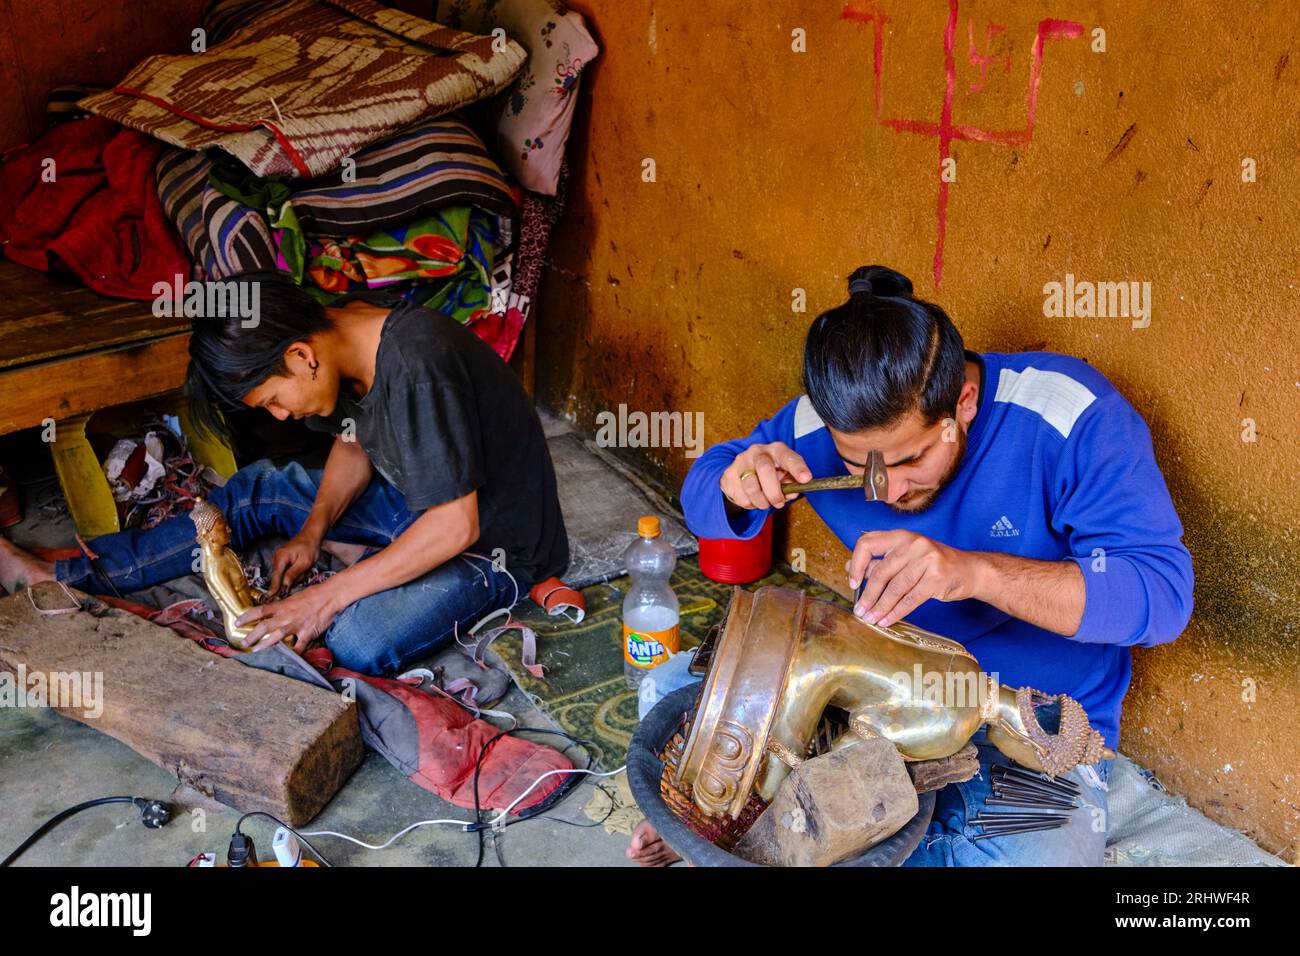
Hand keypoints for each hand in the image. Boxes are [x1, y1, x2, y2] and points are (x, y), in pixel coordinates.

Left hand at [236, 583, 340, 653]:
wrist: (331, 596)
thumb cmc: (314, 595)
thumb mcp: (295, 598)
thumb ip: (284, 606)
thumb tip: (275, 612)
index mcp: (283, 606)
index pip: (260, 611)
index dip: (247, 616)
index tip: (237, 622)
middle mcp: (287, 616)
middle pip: (264, 626)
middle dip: (252, 635)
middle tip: (243, 642)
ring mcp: (296, 625)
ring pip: (277, 636)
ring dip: (265, 644)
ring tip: (256, 650)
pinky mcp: (307, 633)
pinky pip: (299, 647)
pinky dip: (294, 654)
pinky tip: (290, 659)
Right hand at [268, 529, 322, 596]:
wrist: (311, 536)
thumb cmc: (309, 547)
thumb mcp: (305, 562)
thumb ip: (294, 574)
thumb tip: (285, 586)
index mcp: (281, 558)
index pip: (276, 577)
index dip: (274, 588)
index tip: (270, 598)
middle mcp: (277, 558)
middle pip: (281, 578)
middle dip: (293, 579)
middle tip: (304, 570)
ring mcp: (279, 560)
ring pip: (285, 576)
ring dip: (296, 575)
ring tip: (304, 567)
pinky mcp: (282, 562)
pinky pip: (287, 572)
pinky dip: (295, 572)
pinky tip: (302, 566)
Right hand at [719, 442, 811, 509]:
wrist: (743, 471)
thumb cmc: (770, 473)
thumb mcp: (784, 474)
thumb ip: (791, 482)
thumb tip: (791, 492)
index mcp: (775, 450)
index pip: (787, 456)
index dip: (797, 467)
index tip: (806, 479)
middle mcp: (757, 452)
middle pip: (764, 469)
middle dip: (773, 491)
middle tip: (778, 503)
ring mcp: (740, 462)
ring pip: (751, 487)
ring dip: (761, 501)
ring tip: (765, 502)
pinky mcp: (728, 475)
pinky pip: (741, 497)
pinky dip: (750, 504)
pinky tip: (752, 498)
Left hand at [846, 530, 981, 627]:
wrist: (969, 570)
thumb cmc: (933, 564)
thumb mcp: (906, 557)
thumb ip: (880, 561)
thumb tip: (850, 567)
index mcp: (901, 536)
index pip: (868, 543)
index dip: (857, 564)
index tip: (853, 583)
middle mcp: (913, 544)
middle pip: (882, 572)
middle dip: (868, 595)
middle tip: (860, 611)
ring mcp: (927, 559)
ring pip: (895, 588)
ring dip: (880, 607)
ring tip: (871, 619)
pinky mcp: (937, 578)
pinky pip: (910, 599)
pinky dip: (896, 612)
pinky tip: (887, 620)